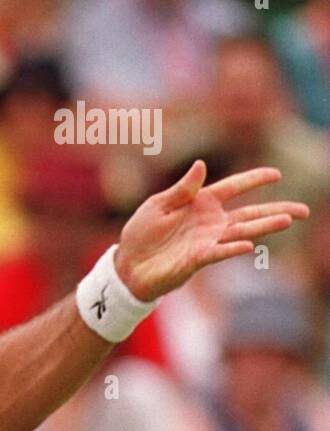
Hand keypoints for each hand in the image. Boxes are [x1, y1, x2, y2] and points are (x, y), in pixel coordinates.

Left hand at [114, 161, 309, 301]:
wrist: (127, 265)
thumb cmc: (141, 234)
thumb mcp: (158, 204)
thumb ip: (182, 189)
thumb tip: (201, 165)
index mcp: (202, 203)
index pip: (234, 187)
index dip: (254, 180)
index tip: (277, 174)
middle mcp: (210, 223)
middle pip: (249, 213)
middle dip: (276, 210)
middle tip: (304, 210)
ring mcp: (206, 241)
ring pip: (241, 231)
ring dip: (264, 225)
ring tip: (288, 220)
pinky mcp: (196, 260)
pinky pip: (217, 253)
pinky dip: (232, 248)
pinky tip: (249, 244)